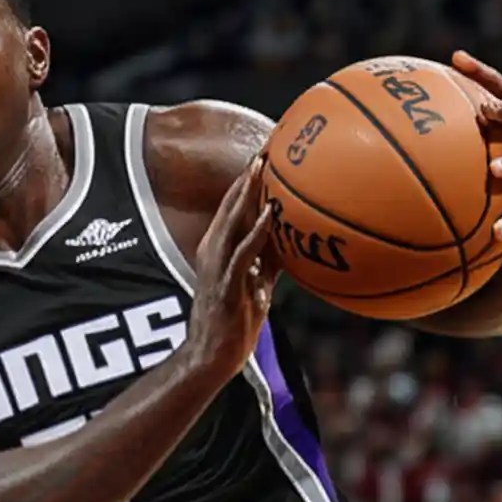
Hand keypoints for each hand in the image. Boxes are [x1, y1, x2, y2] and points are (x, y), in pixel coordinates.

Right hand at [186, 155, 280, 375]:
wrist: (213, 356)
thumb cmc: (235, 323)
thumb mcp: (255, 284)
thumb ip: (267, 261)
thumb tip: (288, 241)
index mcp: (219, 248)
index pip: (235, 205)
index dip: (251, 179)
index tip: (269, 152)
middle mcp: (213, 250)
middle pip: (230, 204)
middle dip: (249, 175)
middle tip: (267, 145)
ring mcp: (217, 266)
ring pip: (231, 221)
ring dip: (247, 194)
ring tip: (263, 167)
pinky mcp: (225, 284)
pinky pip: (241, 253)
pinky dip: (255, 233)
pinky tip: (268, 216)